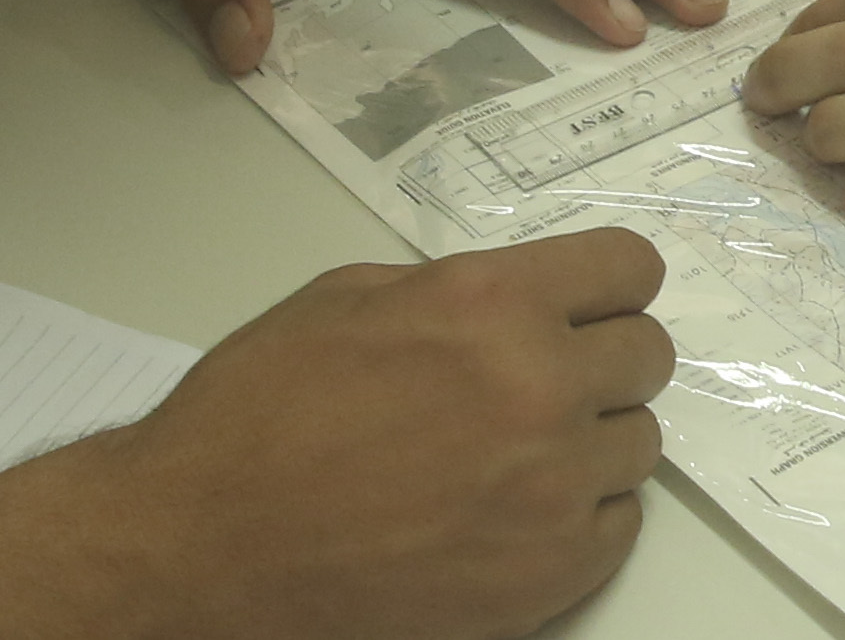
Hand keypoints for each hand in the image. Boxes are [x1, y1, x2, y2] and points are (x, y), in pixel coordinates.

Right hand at [0, 228, 672, 639]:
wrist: (197, 549)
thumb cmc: (252, 419)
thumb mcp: (346, 299)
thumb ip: (454, 290)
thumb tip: (520, 299)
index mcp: (492, 304)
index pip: (630, 268)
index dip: (608, 284)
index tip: (593, 302)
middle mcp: (540, 387)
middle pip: (648, 355)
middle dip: (600, 360)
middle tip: (543, 382)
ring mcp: (552, 490)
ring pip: (638, 444)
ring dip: (589, 442)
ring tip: (513, 456)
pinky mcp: (547, 576)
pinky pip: (617, 527)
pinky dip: (577, 517)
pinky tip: (512, 514)